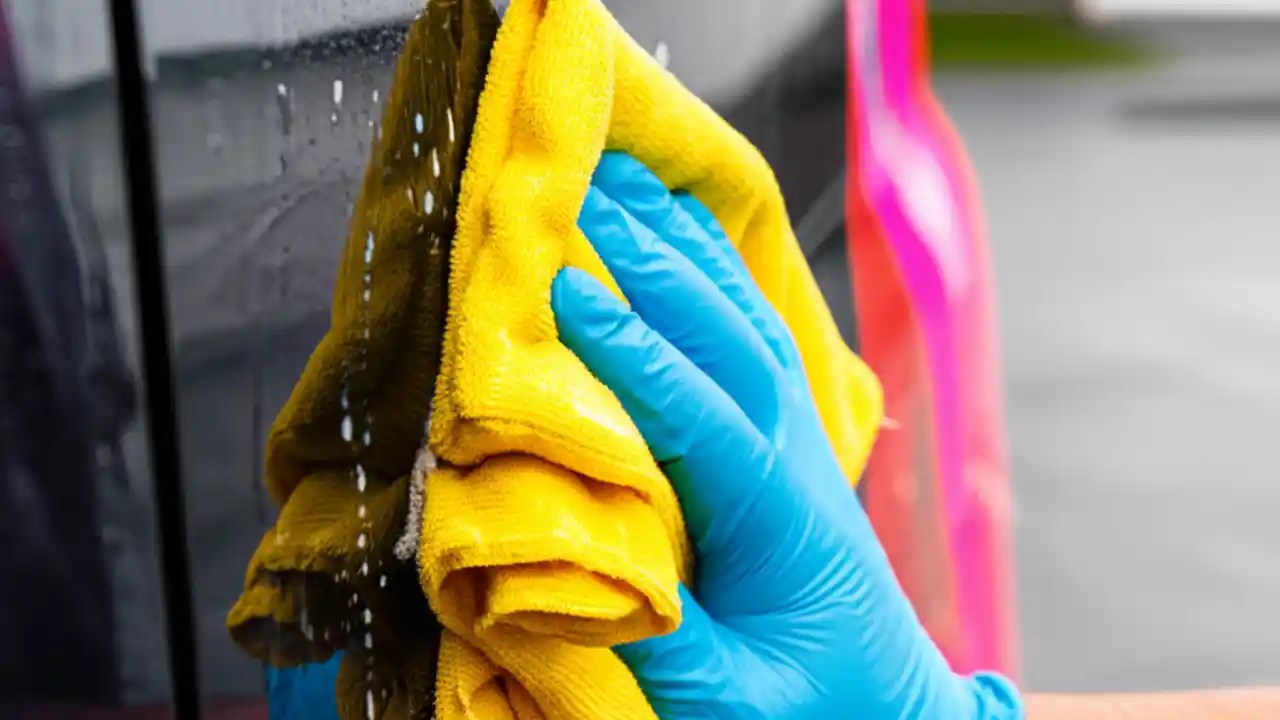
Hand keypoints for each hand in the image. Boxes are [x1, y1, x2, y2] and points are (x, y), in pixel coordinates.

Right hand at [551, 152, 1022, 719]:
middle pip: (730, 338)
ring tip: (624, 183)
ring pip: (747, 321)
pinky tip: (680, 230)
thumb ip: (658, 645)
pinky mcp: (792, 434)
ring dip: (684, 249)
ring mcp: (801, 437)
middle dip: (655, 264)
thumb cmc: (812, 706)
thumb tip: (565, 574)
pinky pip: (756, 334)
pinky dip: (716, 273)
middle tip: (582, 196)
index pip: (704, 414)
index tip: (565, 293)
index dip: (635, 354)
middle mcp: (797, 457)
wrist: (891, 703)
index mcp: (782, 519)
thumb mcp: (732, 702)